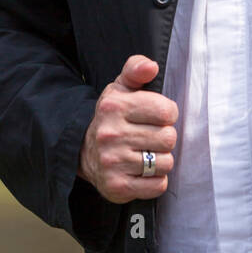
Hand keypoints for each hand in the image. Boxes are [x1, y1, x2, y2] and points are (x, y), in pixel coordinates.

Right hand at [78, 54, 177, 202]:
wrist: (83, 152)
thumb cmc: (113, 117)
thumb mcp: (121, 88)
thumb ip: (136, 69)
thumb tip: (151, 66)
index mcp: (115, 106)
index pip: (166, 111)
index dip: (166, 115)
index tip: (155, 118)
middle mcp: (111, 134)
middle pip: (168, 138)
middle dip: (164, 139)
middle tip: (149, 138)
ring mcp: (112, 162)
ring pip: (165, 163)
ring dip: (160, 161)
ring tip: (145, 155)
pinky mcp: (117, 187)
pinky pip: (158, 186)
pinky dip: (155, 181)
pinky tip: (142, 172)